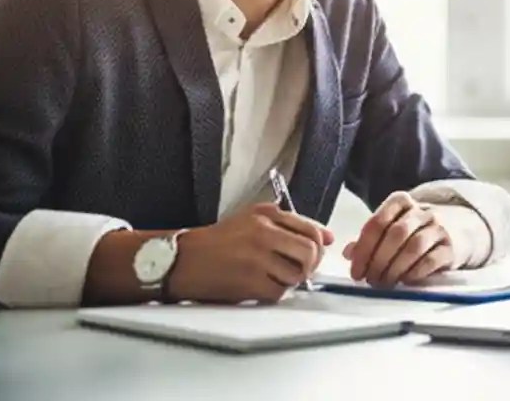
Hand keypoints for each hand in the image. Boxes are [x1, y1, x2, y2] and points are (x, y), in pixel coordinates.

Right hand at [170, 203, 333, 303]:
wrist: (182, 260)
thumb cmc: (218, 241)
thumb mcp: (252, 219)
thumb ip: (291, 224)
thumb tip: (327, 238)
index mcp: (266, 216)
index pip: (310, 230)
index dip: (319, 245)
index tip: (317, 251)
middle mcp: (263, 234)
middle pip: (310, 252)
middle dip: (311, 264)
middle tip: (301, 268)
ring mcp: (256, 259)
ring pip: (296, 274)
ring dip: (291, 280)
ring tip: (276, 276)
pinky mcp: (248, 283)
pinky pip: (279, 292)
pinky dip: (275, 292)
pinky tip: (263, 286)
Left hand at [343, 192, 454, 286]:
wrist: (456, 230)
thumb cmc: (415, 232)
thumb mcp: (391, 228)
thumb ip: (369, 240)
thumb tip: (349, 253)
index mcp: (401, 202)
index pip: (377, 222)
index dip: (363, 250)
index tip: (356, 271)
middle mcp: (422, 211)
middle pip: (395, 234)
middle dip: (378, 261)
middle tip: (370, 280)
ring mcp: (439, 228)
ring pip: (414, 246)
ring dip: (395, 269)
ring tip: (385, 283)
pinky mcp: (451, 247)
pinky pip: (430, 260)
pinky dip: (414, 273)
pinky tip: (404, 281)